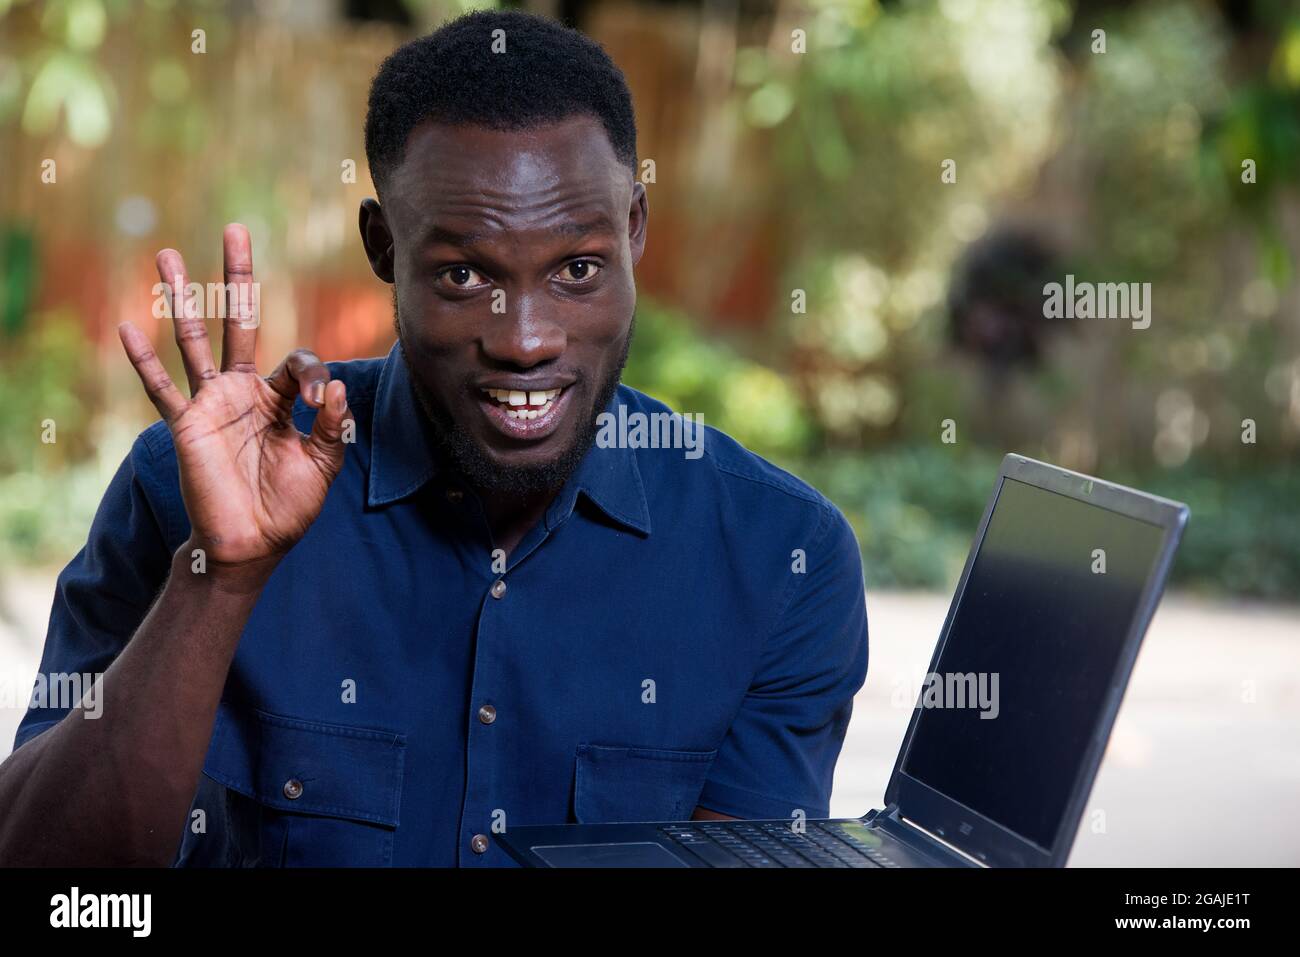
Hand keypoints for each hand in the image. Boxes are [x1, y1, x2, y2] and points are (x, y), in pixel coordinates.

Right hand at [119, 224, 352, 567]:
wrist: (252, 545)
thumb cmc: (288, 508)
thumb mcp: (324, 465)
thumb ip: (334, 427)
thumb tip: (336, 386)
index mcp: (280, 399)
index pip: (299, 362)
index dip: (314, 377)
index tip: (321, 406)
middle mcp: (243, 392)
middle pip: (241, 322)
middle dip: (238, 278)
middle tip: (236, 231)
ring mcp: (211, 403)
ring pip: (194, 341)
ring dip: (182, 298)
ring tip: (167, 255)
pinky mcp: (186, 425)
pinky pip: (161, 389)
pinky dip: (144, 361)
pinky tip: (128, 326)